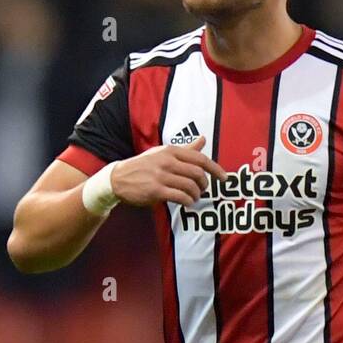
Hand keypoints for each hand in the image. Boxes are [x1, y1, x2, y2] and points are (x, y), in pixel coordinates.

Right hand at [111, 134, 225, 207]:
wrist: (118, 179)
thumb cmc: (144, 166)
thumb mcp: (163, 153)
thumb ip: (185, 149)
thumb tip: (203, 139)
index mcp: (170, 150)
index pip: (200, 158)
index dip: (215, 169)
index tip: (224, 178)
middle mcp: (167, 161)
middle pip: (198, 173)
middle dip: (205, 184)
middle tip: (203, 190)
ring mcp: (161, 176)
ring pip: (190, 186)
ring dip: (196, 195)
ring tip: (194, 198)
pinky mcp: (156, 191)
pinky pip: (180, 197)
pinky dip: (188, 202)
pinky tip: (187, 203)